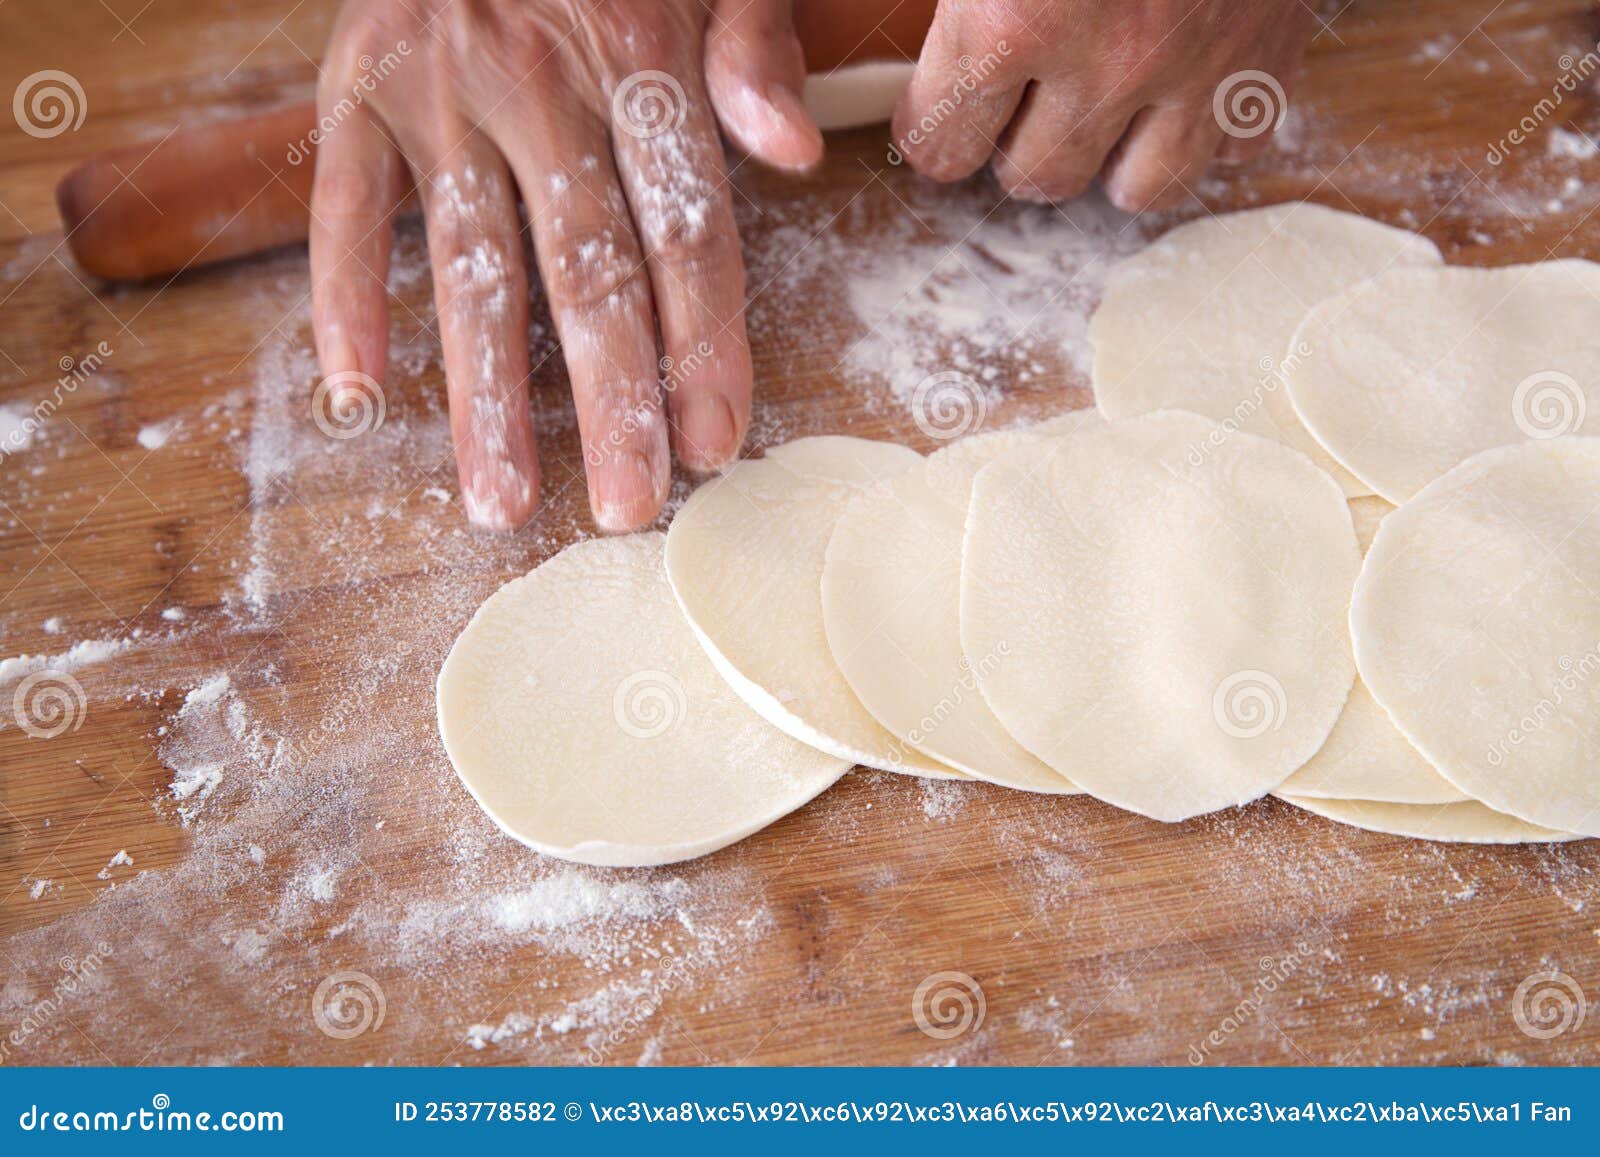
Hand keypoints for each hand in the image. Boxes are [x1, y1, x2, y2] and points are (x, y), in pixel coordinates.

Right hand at [310, 0, 822, 530]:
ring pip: (471, 266)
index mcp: (641, 58)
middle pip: (590, 271)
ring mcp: (440, 89)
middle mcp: (541, 82)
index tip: (715, 444)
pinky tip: (358, 396)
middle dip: (613, 400)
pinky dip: (344, 299)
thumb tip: (797, 153)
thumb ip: (753, 54)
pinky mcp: (356, 85)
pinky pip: (344, 208)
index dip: (706, 343)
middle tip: (628, 506)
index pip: (687, 229)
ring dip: (486, 393)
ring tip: (502, 500)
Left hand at [891, 0, 1314, 211]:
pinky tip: (1177, 83)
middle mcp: (1103, 63)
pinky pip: (1230, 144)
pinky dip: (1202, 126)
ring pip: (1137, 189)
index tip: (934, 109)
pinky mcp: (1268, 54)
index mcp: (1010, 17)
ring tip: (1094, 110)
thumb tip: (939, 9)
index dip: (929, 127)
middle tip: (1014, 102)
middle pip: (1035, 178)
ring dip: (1108, 158)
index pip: (941, 142)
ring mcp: (1193, 68)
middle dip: (1013, 146)